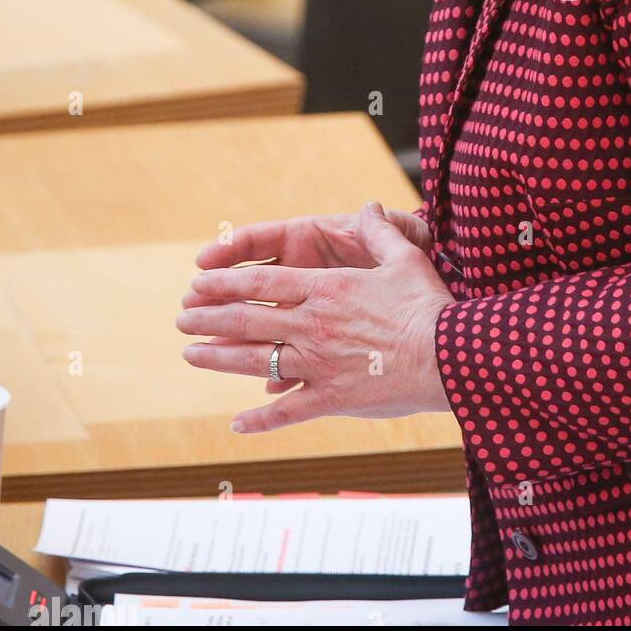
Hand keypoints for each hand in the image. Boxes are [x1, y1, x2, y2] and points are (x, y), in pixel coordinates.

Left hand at [175, 203, 453, 431]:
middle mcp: (314, 324)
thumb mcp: (405, 258)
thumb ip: (380, 232)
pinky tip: (237, 425)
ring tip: (191, 355)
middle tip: (182, 321)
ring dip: (219, 358)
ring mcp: (319, 363)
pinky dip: (261, 420)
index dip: (226, 283)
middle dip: (209, 319)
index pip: (263, 283)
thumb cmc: (429, 304)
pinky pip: (289, 410)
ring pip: (257, 361)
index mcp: (327, 289)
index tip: (198, 284)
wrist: (448, 355)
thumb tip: (370, 206)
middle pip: (249, 320)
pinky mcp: (332, 397)